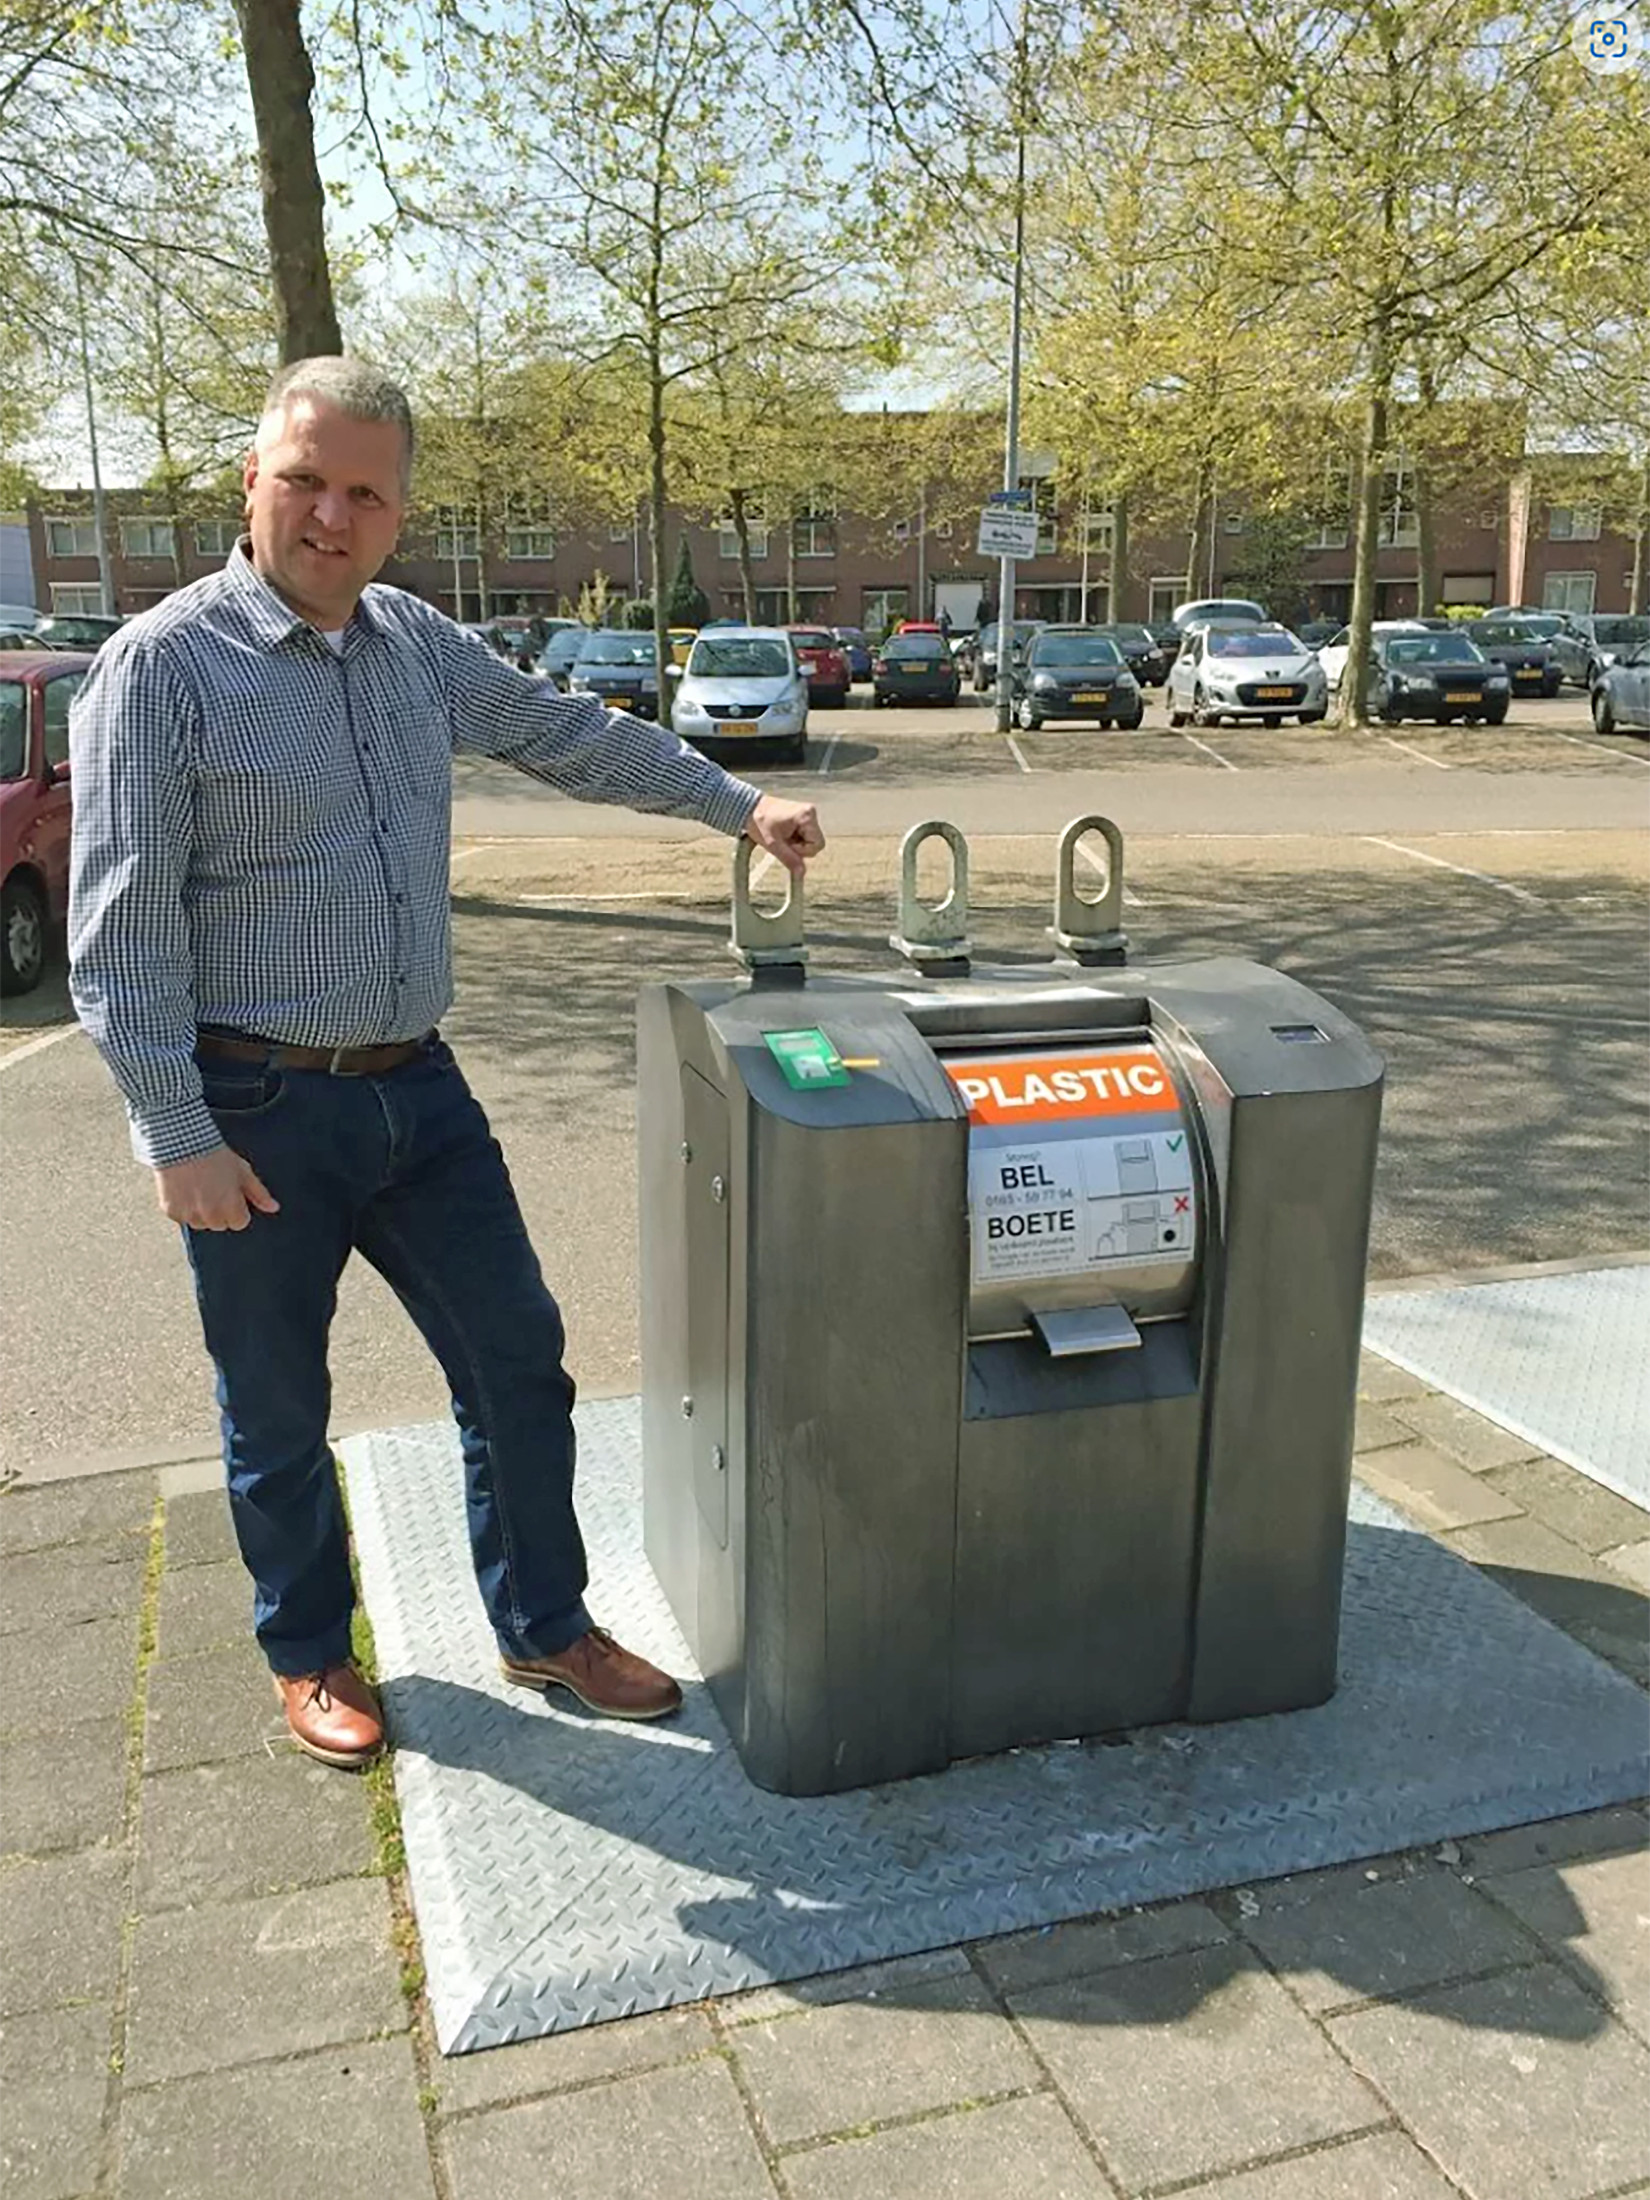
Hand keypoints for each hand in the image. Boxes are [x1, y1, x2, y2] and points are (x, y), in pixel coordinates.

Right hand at [155, 1146, 280, 1231]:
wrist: (183, 1144)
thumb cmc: (214, 1155)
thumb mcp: (243, 1171)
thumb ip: (259, 1193)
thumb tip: (273, 1208)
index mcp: (230, 1208)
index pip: (239, 1223)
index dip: (237, 1209)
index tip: (231, 1197)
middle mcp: (209, 1216)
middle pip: (219, 1225)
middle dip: (219, 1212)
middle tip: (214, 1190)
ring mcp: (189, 1215)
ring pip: (199, 1223)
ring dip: (200, 1212)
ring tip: (199, 1189)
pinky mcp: (170, 1211)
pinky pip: (181, 1217)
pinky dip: (182, 1208)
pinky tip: (185, 1190)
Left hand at [745, 793, 824, 878]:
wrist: (749, 808)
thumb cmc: (759, 823)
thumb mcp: (773, 844)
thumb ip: (789, 859)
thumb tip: (801, 874)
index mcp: (806, 816)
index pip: (817, 845)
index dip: (803, 850)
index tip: (787, 845)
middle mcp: (810, 812)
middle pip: (816, 842)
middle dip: (800, 847)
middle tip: (784, 842)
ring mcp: (807, 813)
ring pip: (810, 840)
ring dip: (797, 843)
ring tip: (782, 837)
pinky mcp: (802, 816)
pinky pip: (805, 834)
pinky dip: (795, 838)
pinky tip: (784, 833)